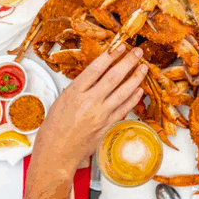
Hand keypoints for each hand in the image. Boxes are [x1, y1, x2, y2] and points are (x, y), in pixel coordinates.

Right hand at [32, 44, 146, 180]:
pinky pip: (125, 109)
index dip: (110, 55)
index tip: (120, 46)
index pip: (96, 69)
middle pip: (113, 77)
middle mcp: (89, 103)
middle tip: (138, 52)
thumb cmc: (55, 128)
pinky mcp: (108, 126)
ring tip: (143, 68)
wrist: (57, 153)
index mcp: (74, 93)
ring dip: (135, 78)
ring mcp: (101, 115)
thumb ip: (80, 87)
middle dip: (128, 62)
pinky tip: (139, 90)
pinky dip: (133, 98)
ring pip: (123, 92)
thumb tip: (96, 74)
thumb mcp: (62, 100)